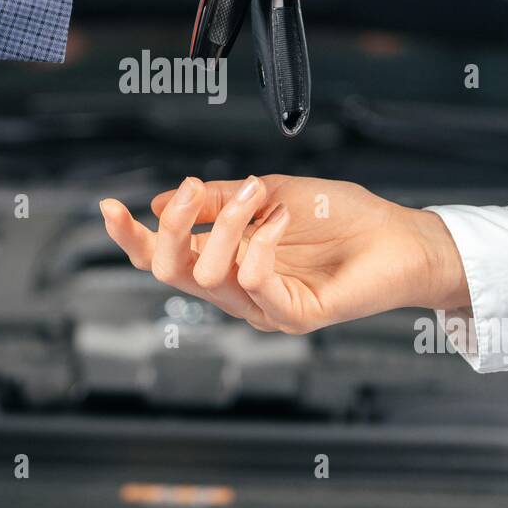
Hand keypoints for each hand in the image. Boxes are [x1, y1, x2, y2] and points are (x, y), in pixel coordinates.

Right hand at [99, 175, 469, 333]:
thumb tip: (162, 201)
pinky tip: (278, 220)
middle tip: (188, 190)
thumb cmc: (341, 217)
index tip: (108, 207)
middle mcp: (236, 288)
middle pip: (170, 272)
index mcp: (224, 259)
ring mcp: (262, 307)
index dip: (130, 238)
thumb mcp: (268, 192)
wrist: (400, 237)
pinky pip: (253, 285)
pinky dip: (259, 245)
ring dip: (226, 224)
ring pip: (209, 274)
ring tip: (255, 194)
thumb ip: (216, 199)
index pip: (163, 257)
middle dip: (170, 228)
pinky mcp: (293, 316)